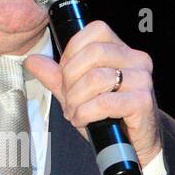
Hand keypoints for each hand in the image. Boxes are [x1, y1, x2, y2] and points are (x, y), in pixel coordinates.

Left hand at [23, 21, 161, 167]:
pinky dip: (86, 113)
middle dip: (70, 79)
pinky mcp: (143, 102)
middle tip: (68, 99)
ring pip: (96, 78)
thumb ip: (57, 75)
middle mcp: (137, 60)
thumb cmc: (109, 115)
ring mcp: (142, 80)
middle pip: (93, 53)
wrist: (134, 144)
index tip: (66, 75)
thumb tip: (32, 59)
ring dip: (76, 100)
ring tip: (75, 113)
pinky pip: (104, 102)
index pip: (95, 30)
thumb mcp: (78, 92)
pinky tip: (84, 120)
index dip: (73, 51)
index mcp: (123, 50)